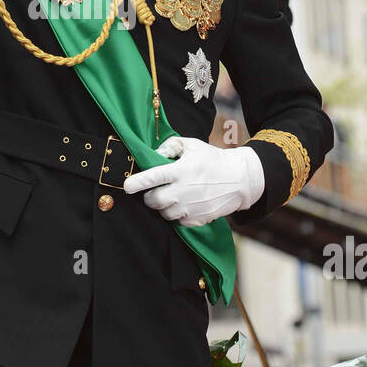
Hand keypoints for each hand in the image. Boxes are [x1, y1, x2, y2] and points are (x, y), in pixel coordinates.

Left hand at [123, 136, 265, 226]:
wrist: (240, 179)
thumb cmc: (213, 159)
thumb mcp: (192, 145)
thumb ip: (170, 146)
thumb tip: (153, 155)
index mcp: (181, 170)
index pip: (153, 177)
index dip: (136, 183)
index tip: (127, 186)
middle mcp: (184, 190)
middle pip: (153, 201)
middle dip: (149, 196)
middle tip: (155, 190)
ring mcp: (191, 207)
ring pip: (164, 213)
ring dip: (163, 206)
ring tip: (174, 195)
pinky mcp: (197, 219)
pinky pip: (178, 221)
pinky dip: (177, 214)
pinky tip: (186, 203)